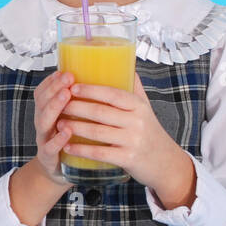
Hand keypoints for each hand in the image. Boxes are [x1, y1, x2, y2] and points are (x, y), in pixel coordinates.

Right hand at [31, 70, 76, 186]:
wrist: (61, 173)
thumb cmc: (74, 142)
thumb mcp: (76, 120)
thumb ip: (87, 102)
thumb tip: (113, 78)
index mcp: (50, 111)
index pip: (45, 90)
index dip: (53, 80)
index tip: (66, 70)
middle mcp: (44, 123)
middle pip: (42, 101)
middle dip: (55, 87)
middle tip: (68, 77)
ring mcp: (44, 140)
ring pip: (44, 121)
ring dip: (54, 107)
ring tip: (66, 96)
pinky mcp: (48, 157)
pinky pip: (50, 147)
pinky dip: (57, 139)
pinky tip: (67, 131)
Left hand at [56, 73, 179, 187]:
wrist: (167, 162)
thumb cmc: (150, 131)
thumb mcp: (145, 107)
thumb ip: (134, 87)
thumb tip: (123, 63)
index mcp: (138, 106)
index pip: (112, 94)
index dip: (91, 90)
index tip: (72, 87)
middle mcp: (137, 121)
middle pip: (101, 112)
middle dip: (77, 107)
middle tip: (59, 105)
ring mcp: (132, 140)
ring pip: (98, 132)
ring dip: (75, 127)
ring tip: (59, 123)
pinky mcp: (128, 159)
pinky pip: (100, 153)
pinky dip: (82, 150)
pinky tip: (68, 146)